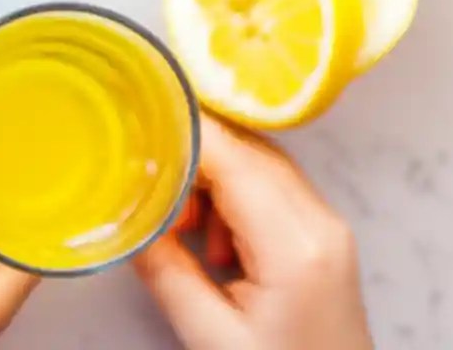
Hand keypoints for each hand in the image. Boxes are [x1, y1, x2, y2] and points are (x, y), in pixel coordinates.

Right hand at [133, 115, 371, 349]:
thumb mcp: (208, 333)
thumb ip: (164, 268)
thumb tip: (124, 215)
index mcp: (294, 246)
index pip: (234, 159)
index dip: (185, 132)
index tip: (136, 123)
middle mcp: (321, 222)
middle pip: (248, 152)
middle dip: (191, 158)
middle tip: (148, 193)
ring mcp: (328, 226)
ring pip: (259, 164)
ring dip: (210, 179)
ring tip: (182, 228)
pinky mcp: (323, 236)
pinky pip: (272, 188)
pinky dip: (232, 197)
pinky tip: (212, 241)